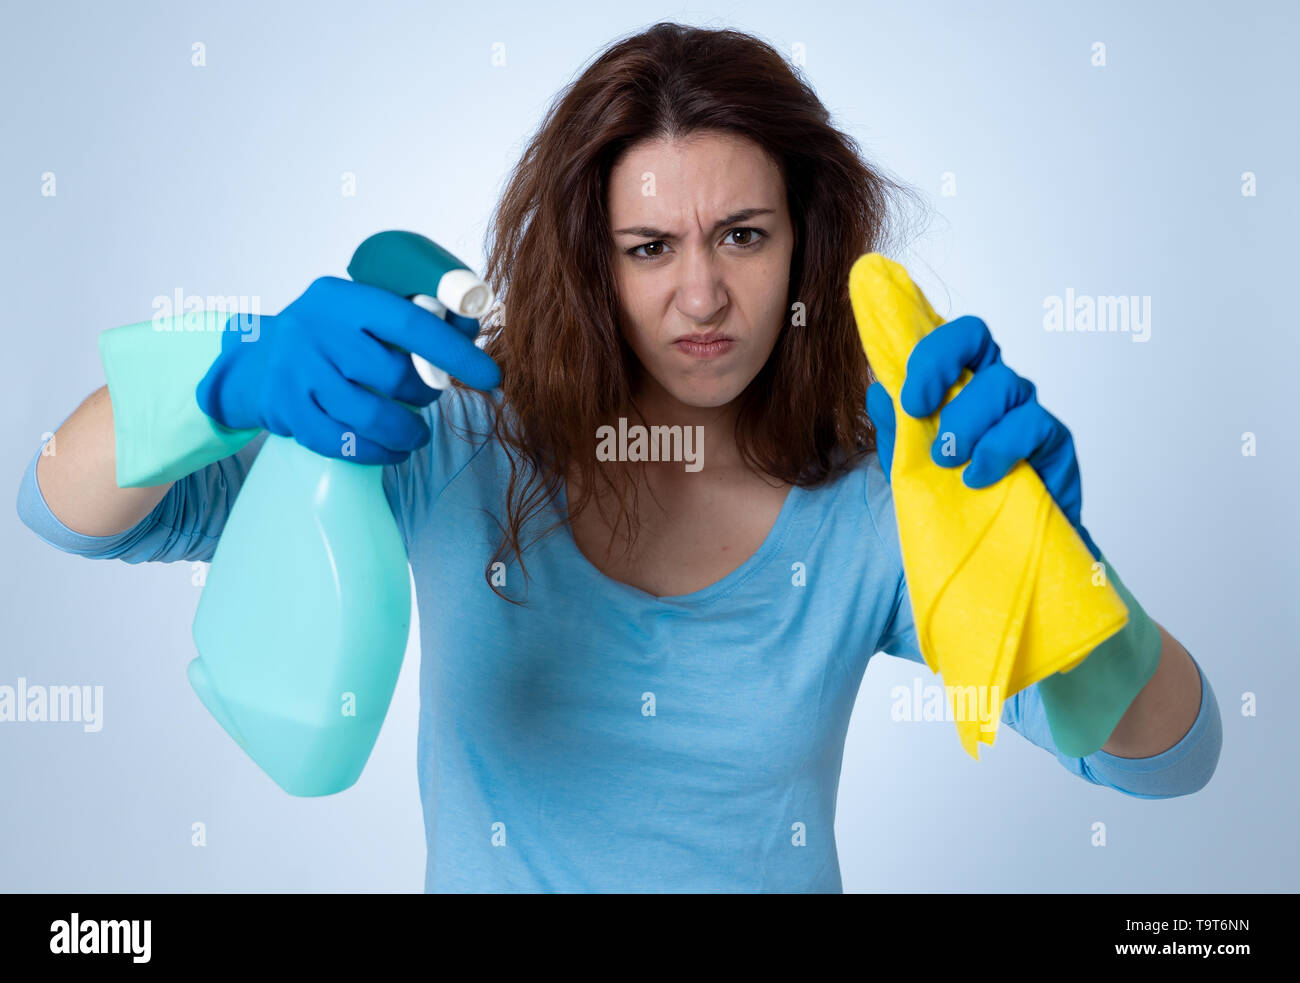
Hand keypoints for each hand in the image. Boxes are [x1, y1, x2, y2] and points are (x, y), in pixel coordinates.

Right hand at [196, 276, 500, 463]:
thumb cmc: (329, 335)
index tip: (489, 376)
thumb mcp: (361, 310)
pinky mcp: (286, 410)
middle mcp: (314, 330)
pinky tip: (391, 450)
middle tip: (431, 397)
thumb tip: (471, 327)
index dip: (454, 352)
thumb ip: (413, 314)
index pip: (410, 322)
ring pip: (370, 417)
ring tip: (417, 435)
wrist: (253, 360)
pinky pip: (342, 443)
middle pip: (392, 376)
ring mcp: (296, 372)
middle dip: (425, 395)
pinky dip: (376, 453)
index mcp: (342, 298)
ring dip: (406, 433)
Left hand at [866, 315, 1099, 559]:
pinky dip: (998, 450)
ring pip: (1006, 384)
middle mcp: (998, 389)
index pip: (959, 337)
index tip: (911, 397)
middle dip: (942, 376)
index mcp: (964, 381)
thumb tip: (878, 392)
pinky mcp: (1055, 444)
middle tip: (919, 417)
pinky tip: (976, 478)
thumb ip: (893, 427)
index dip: (934, 352)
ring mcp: (1028, 412)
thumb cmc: (952, 495)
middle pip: (983, 345)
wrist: (991, 548)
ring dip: (967, 420)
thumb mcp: (908, 462)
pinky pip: (1033, 426)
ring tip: (946, 460)